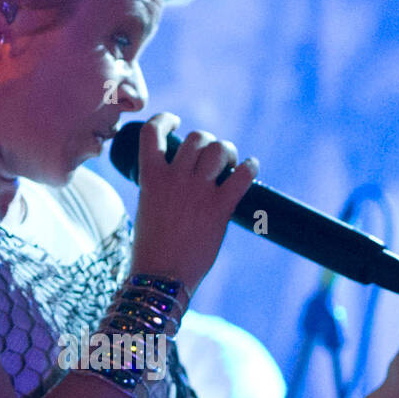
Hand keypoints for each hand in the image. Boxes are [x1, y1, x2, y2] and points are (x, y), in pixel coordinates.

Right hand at [129, 112, 258, 296]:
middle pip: (196, 139)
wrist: (160, 277)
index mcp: (150, 177)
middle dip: (208, 142)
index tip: (175, 121)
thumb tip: (180, 184)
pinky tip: (252, 167)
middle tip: (214, 157)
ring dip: (227, 151)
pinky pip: (242, 176)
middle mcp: (174, 178)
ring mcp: (198, 192)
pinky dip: (250, 167)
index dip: (165, 120)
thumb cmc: (151, 250)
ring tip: (230, 162)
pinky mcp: (219, 208)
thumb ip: (161, 190)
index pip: (152, 132)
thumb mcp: (147, 209)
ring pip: (218, 149)